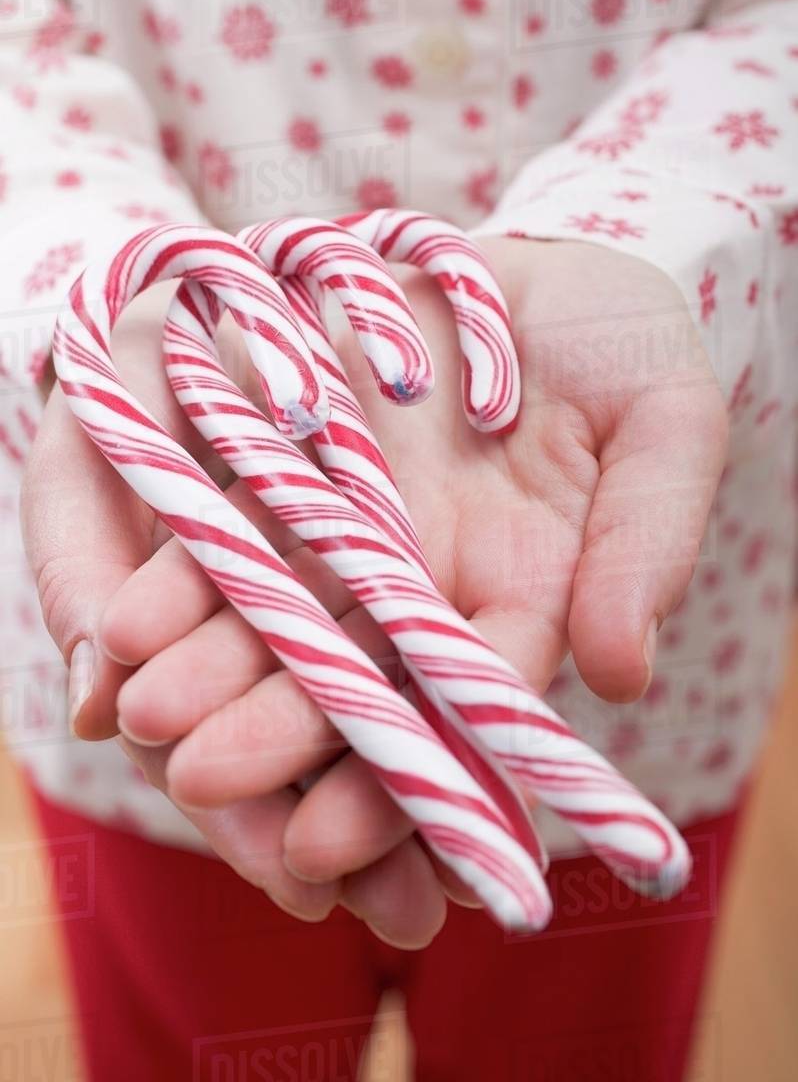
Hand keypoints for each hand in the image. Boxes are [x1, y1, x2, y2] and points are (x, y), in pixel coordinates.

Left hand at [105, 236, 726, 938]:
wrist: (549, 274)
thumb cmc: (628, 345)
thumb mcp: (670, 424)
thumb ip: (650, 546)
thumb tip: (624, 674)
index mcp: (529, 590)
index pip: (460, 701)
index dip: (397, 772)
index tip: (326, 839)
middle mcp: (432, 575)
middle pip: (354, 667)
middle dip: (277, 729)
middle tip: (198, 783)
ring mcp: (363, 518)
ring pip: (283, 605)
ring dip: (211, 661)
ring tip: (139, 715)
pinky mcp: (305, 456)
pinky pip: (242, 515)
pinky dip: (190, 567)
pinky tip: (126, 616)